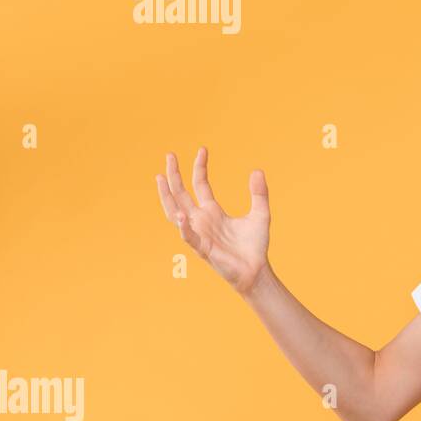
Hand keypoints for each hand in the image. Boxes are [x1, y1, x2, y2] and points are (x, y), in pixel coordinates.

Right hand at [155, 147, 270, 295]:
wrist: (256, 270)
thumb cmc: (255, 245)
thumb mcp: (261, 214)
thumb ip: (259, 194)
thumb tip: (257, 170)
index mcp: (212, 211)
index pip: (200, 184)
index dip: (200, 167)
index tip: (202, 149)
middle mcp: (201, 220)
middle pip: (182, 194)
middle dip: (174, 175)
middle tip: (169, 155)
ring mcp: (199, 233)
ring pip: (175, 212)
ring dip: (167, 196)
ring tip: (160, 178)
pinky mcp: (202, 248)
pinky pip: (189, 237)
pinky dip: (184, 228)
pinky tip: (180, 217)